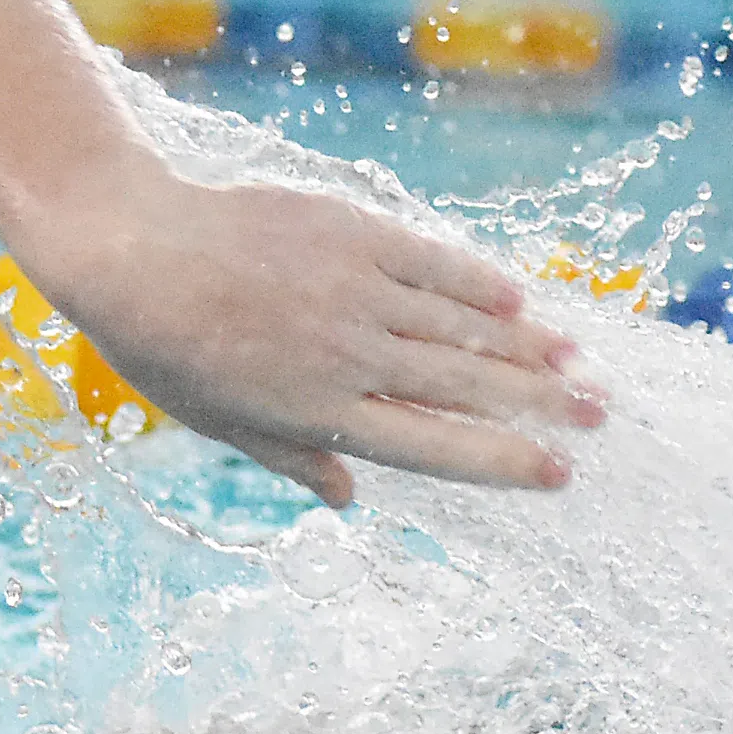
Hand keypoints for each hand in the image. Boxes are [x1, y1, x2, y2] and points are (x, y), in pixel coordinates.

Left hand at [25, 169, 604, 505]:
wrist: (130, 246)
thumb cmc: (166, 347)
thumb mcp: (220, 423)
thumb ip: (293, 458)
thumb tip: (349, 501)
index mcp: (320, 411)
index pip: (435, 447)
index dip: (502, 461)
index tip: (558, 473)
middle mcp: (348, 354)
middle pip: (466, 386)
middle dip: (542, 404)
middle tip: (602, 417)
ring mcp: (354, 289)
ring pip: (462, 326)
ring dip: (528, 347)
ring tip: (582, 365)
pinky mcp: (351, 232)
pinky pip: (432, 263)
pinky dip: (479, 284)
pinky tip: (521, 302)